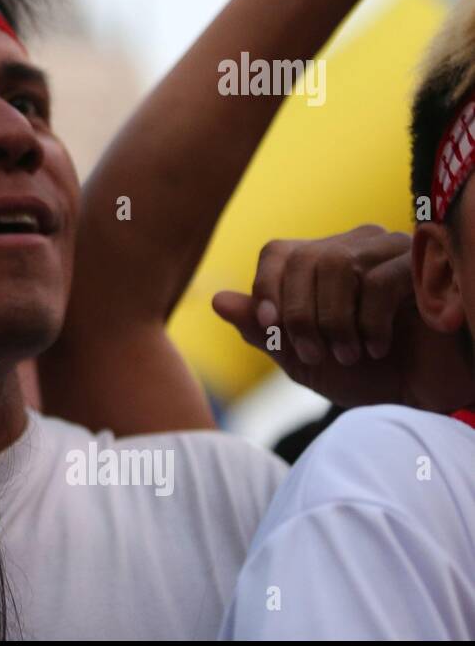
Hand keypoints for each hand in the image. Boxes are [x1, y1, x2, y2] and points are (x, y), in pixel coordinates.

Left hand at [213, 224, 474, 411]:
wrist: (425, 398)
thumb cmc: (365, 375)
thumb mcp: (302, 359)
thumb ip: (263, 331)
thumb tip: (218, 301)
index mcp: (324, 262)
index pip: (277, 252)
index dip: (265, 288)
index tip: (267, 328)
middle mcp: (357, 246)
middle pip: (305, 259)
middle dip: (299, 314)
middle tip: (311, 354)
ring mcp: (394, 251)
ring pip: (339, 265)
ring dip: (334, 320)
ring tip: (347, 355)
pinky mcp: (427, 268)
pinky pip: (382, 280)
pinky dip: (370, 322)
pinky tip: (377, 348)